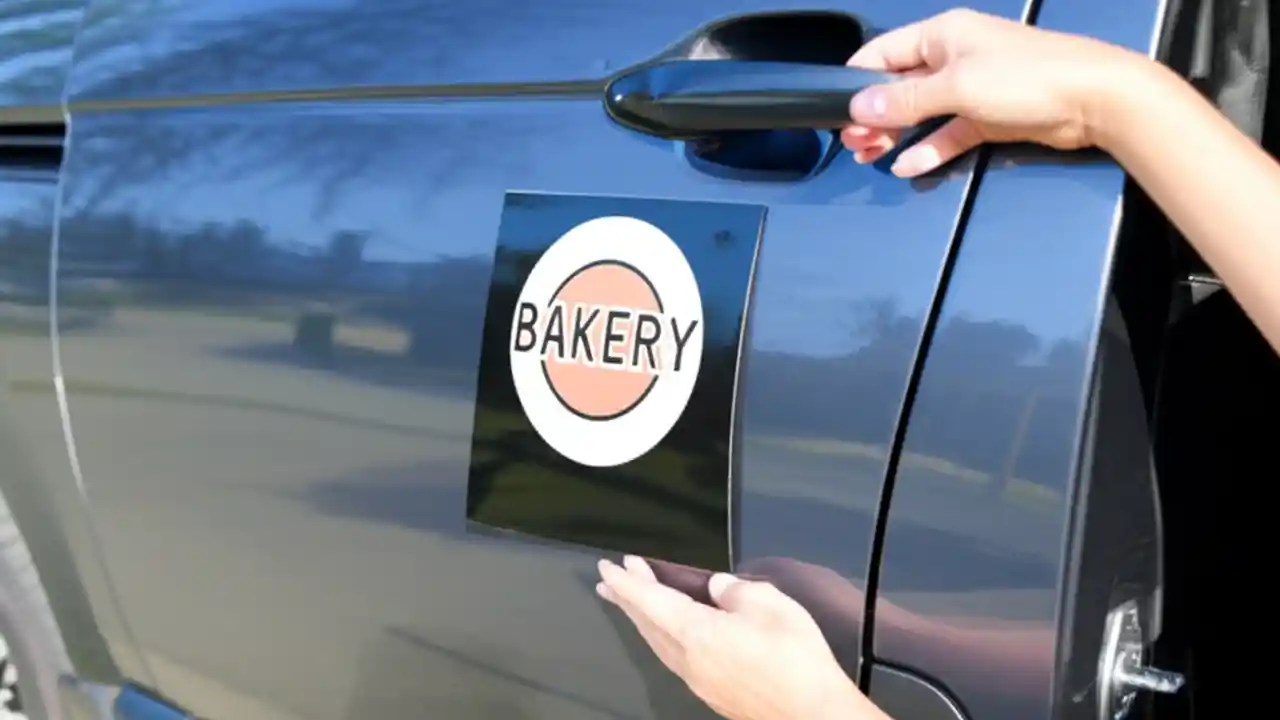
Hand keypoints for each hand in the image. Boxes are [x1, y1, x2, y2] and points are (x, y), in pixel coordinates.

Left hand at [596, 556, 890, 719]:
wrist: (812, 715)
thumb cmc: (795, 658)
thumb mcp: (770, 605)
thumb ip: (736, 591)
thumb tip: (716, 587)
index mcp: (696, 632)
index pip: (650, 600)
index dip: (628, 582)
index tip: (608, 567)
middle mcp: (687, 658)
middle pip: (647, 623)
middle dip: (627, 599)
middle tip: (610, 581)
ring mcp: (697, 679)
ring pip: (658, 643)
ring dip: (641, 619)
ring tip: (630, 602)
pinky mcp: (711, 692)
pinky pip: (673, 657)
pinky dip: (660, 635)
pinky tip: (668, 632)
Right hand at [842, 8, 1147, 175]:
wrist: (1095, 99)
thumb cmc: (1026, 79)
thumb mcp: (957, 87)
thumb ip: (905, 100)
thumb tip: (858, 108)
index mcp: (942, 34)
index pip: (883, 54)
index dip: (857, 82)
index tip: (837, 112)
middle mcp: (954, 57)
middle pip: (899, 87)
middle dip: (874, 115)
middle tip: (853, 144)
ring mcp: (972, 89)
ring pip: (921, 113)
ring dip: (895, 134)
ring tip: (869, 156)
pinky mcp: (988, 117)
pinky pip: (948, 133)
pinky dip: (928, 148)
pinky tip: (907, 166)